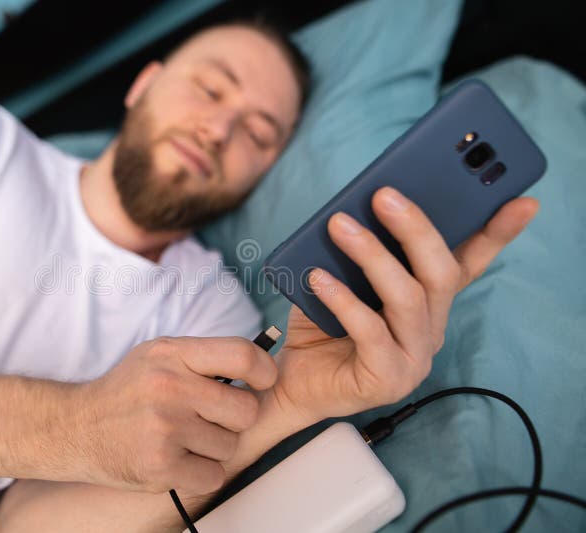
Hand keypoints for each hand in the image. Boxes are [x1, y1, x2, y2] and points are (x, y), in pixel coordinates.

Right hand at [72, 336, 276, 494]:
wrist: (77, 427)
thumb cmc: (128, 392)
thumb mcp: (159, 355)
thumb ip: (203, 357)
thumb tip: (258, 366)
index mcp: (173, 354)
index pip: (242, 356)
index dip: (264, 372)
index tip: (262, 381)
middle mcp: (169, 388)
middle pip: (246, 410)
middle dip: (235, 419)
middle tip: (211, 418)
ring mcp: (164, 429)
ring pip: (230, 446)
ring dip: (214, 448)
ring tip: (184, 437)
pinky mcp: (160, 467)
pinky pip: (213, 476)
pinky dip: (200, 473)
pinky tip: (177, 459)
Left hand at [266, 186, 538, 430]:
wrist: (292, 380)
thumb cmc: (320, 325)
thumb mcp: (343, 279)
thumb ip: (362, 254)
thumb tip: (358, 208)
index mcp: (428, 303)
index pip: (468, 264)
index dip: (497, 234)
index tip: (522, 202)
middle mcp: (430, 330)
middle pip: (440, 274)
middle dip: (416, 229)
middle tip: (384, 195)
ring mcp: (413, 358)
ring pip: (408, 298)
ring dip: (373, 256)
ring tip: (339, 226)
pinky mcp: (387, 380)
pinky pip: (370, 332)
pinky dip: (343, 300)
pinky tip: (318, 278)